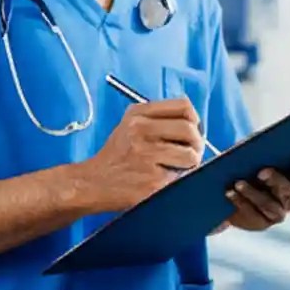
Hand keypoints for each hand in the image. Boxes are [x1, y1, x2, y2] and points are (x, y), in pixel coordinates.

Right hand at [80, 98, 204, 211]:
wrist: (93, 183)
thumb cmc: (117, 156)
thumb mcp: (129, 125)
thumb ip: (157, 118)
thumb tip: (194, 121)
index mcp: (137, 115)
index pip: (183, 107)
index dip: (194, 120)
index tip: (190, 132)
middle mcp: (140, 131)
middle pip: (190, 130)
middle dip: (196, 144)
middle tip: (188, 154)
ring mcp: (146, 155)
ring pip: (191, 155)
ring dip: (188, 165)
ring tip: (173, 168)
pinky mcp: (153, 180)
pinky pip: (182, 177)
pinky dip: (178, 180)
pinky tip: (162, 180)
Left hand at [224, 157, 289, 230]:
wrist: (228, 194)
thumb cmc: (246, 169)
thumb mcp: (254, 158)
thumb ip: (262, 152)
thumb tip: (260, 142)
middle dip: (277, 181)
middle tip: (262, 171)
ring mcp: (277, 213)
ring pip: (270, 206)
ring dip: (253, 193)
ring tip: (238, 183)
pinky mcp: (260, 223)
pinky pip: (252, 214)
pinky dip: (239, 201)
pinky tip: (228, 192)